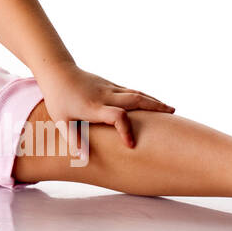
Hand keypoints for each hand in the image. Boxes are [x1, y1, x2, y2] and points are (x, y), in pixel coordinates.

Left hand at [33, 62, 174, 148]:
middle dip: (155, 108)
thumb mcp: (61, 120)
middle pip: (135, 99)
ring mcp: (110, 88)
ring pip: (136, 93)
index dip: (125, 130)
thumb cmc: (58, 99)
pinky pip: (131, 91)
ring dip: (154, 101)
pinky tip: (155, 104)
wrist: (57, 72)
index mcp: (94, 107)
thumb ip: (73, 139)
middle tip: (174, 115)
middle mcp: (105, 96)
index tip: (131, 145)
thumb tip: (83, 159)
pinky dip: (145, 97)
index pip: (116, 116)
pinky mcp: (111, 85)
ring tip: (171, 110)